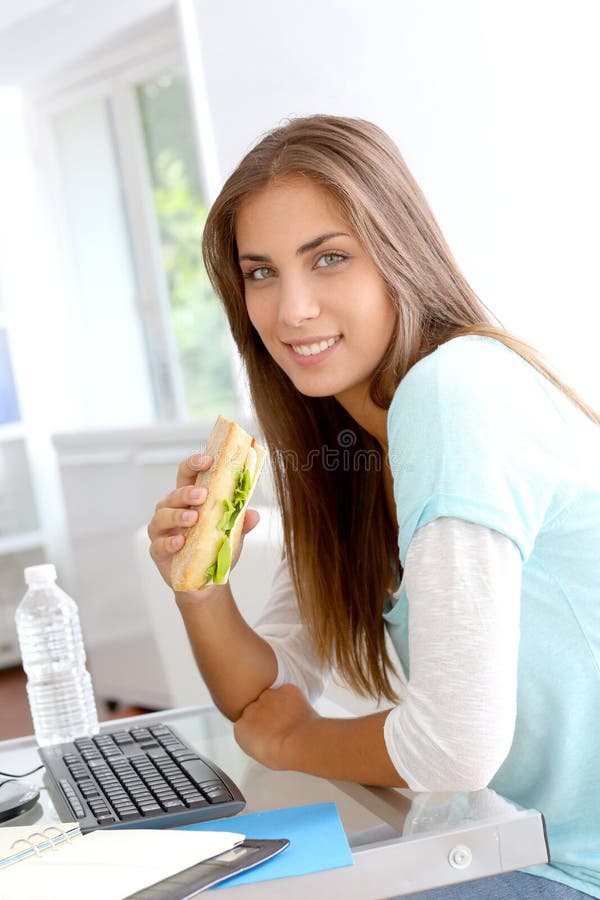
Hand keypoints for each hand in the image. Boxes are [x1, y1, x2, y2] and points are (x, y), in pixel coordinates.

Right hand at [147, 453, 259, 589]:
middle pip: (175, 494)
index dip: (194, 464)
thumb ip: (242, 522)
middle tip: (203, 494)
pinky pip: (159, 543)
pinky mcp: (158, 550)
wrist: (206, 581)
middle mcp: (172, 509)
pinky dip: (170, 542)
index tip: (208, 460)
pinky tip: (181, 542)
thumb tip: (255, 514)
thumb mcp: (233, 534)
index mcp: (189, 498)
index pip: (187, 474)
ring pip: (163, 516)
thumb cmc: (215, 549)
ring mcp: (162, 530)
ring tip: (193, 518)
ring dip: (178, 515)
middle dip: (188, 492)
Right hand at [233, 684, 319, 769]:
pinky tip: (297, 712)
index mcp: (240, 727)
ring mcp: (268, 696)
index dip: (257, 729)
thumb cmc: (280, 754)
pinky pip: (287, 692)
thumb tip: (261, 734)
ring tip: (289, 720)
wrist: (298, 742)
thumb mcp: (258, 754)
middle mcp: (251, 708)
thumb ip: (253, 738)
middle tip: (278, 727)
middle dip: (265, 715)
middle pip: (256, 708)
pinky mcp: (285, 689)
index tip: (265, 735)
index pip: (245, 724)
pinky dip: (292, 700)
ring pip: (271, 698)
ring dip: (278, 706)